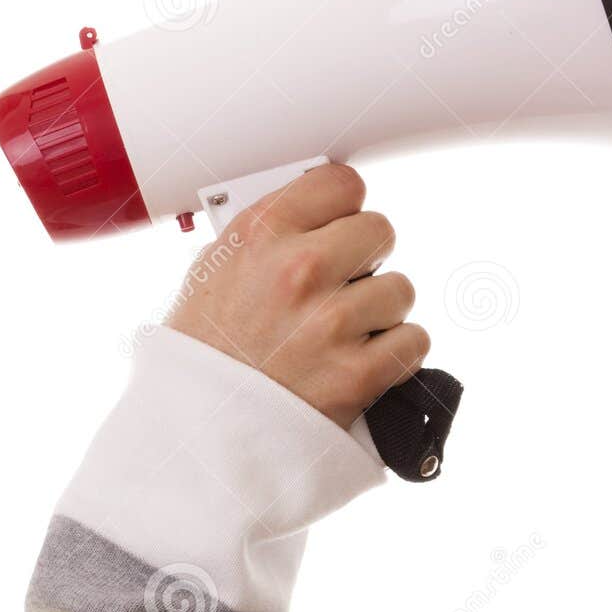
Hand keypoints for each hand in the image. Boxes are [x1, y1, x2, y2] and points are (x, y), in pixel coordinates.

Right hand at [164, 163, 428, 427]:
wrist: (197, 428)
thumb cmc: (202, 350)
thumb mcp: (212, 269)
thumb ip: (266, 235)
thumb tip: (313, 212)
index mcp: (260, 234)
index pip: (342, 183)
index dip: (343, 207)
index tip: (337, 224)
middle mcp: (298, 270)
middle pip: (381, 231)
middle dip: (365, 258)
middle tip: (340, 284)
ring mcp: (330, 323)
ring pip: (401, 289)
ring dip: (380, 310)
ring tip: (342, 331)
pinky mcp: (357, 374)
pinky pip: (414, 341)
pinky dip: (395, 353)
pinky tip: (361, 359)